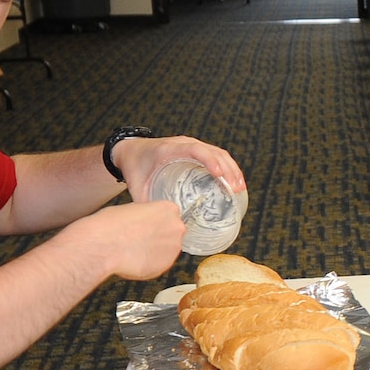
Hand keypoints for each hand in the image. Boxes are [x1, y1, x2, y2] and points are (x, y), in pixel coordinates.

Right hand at [71, 199, 187, 281]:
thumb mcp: (130, 209)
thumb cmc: (111, 226)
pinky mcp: (166, 266)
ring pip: (166, 250)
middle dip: (157, 237)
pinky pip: (159, 265)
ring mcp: (174, 248)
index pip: (168, 216)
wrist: (103, 246)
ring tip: (135, 251)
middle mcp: (176, 227)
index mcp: (168, 209)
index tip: (146, 227)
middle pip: (170, 233)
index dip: (154, 222)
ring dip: (154, 251)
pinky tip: (135, 260)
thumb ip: (145, 215)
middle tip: (139, 240)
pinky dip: (149, 264)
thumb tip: (144, 221)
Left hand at [112, 135, 246, 201]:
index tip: (219, 174)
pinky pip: (216, 155)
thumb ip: (147, 205)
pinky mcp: (195, 150)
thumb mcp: (137, 187)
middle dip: (228, 169)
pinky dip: (227, 167)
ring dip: (232, 168)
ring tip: (240, 187)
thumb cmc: (134, 168)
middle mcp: (184, 144)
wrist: (130, 151)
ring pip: (218, 153)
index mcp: (170, 149)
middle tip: (236, 189)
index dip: (210, 160)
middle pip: (213, 152)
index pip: (195, 150)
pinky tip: (233, 182)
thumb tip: (161, 226)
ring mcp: (192, 145)